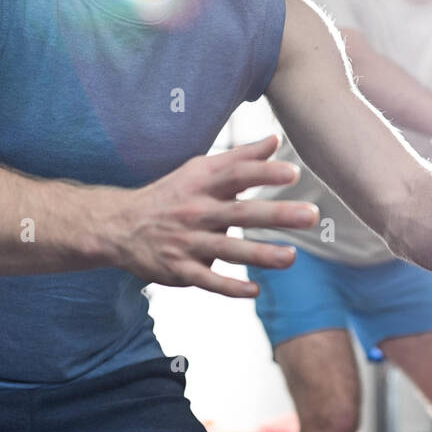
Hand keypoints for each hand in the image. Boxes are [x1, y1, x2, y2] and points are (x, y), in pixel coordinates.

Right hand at [106, 134, 317, 295]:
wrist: (120, 225)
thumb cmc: (172, 193)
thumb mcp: (199, 170)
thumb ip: (240, 157)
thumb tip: (276, 140)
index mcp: (202, 184)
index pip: (237, 174)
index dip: (264, 172)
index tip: (293, 172)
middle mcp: (196, 211)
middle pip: (240, 213)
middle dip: (276, 214)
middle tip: (311, 215)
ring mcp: (187, 242)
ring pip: (228, 249)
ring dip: (260, 254)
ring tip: (291, 257)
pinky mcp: (179, 270)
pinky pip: (207, 280)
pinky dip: (229, 287)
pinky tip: (255, 291)